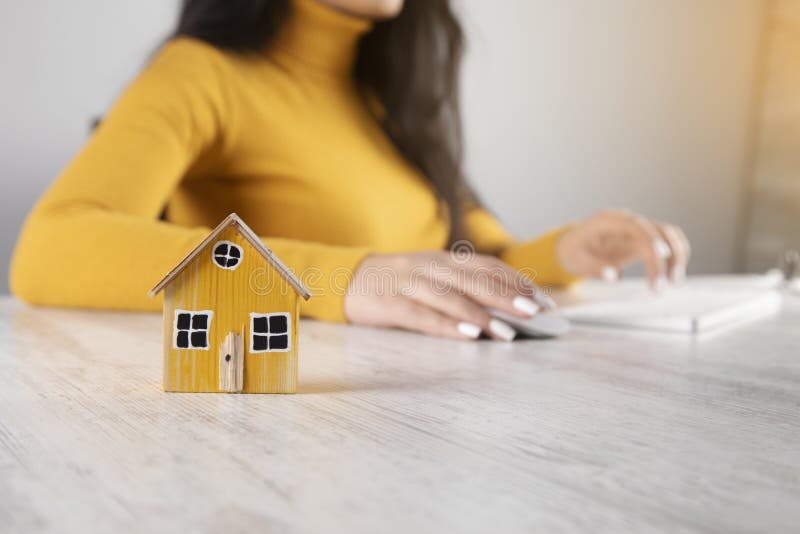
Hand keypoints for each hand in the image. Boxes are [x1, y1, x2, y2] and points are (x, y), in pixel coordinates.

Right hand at [344, 251, 553, 340]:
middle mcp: (429, 266)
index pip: (488, 267)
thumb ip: (462, 287)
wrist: (345, 280)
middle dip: (508, 297)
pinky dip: (447, 325)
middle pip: (475, 280)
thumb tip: (507, 310)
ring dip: (482, 315)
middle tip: (535, 314)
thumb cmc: (397, 283)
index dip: (517, 282)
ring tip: (508, 332)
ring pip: (452, 297)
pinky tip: (468, 335)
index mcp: (443, 260)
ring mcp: (409, 284)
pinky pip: (423, 315)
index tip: (544, 302)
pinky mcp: (390, 303)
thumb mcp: (431, 276)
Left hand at [556, 210, 690, 290]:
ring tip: (672, 282)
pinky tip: (672, 275)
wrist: (571, 246)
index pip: (637, 226)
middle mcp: (627, 222)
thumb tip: (615, 276)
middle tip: (662, 285)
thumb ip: (595, 268)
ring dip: (677, 257)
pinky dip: (675, 257)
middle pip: (659, 230)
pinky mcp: (643, 240)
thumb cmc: (573, 251)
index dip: (652, 240)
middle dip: (667, 257)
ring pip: (668, 235)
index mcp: (609, 221)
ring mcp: (637, 229)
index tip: (661, 258)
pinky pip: (667, 243)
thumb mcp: (576, 261)